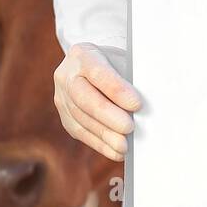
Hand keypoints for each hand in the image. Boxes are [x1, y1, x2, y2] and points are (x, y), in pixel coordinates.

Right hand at [53, 43, 141, 160]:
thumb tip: (144, 107)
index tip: (136, 104)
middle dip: (108, 116)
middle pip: (84, 99)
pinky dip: (100, 144)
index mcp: (82, 55)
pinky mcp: (65, 117)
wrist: (93, 68)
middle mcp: (66, 76)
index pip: (98, 73)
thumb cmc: (116, 64)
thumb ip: (131, 78)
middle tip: (129, 128)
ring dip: (105, 135)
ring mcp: (62, 97)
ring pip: (82, 119)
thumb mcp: (122, 61)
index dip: (116, 90)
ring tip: (125, 145)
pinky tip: (116, 152)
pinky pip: (81, 133)